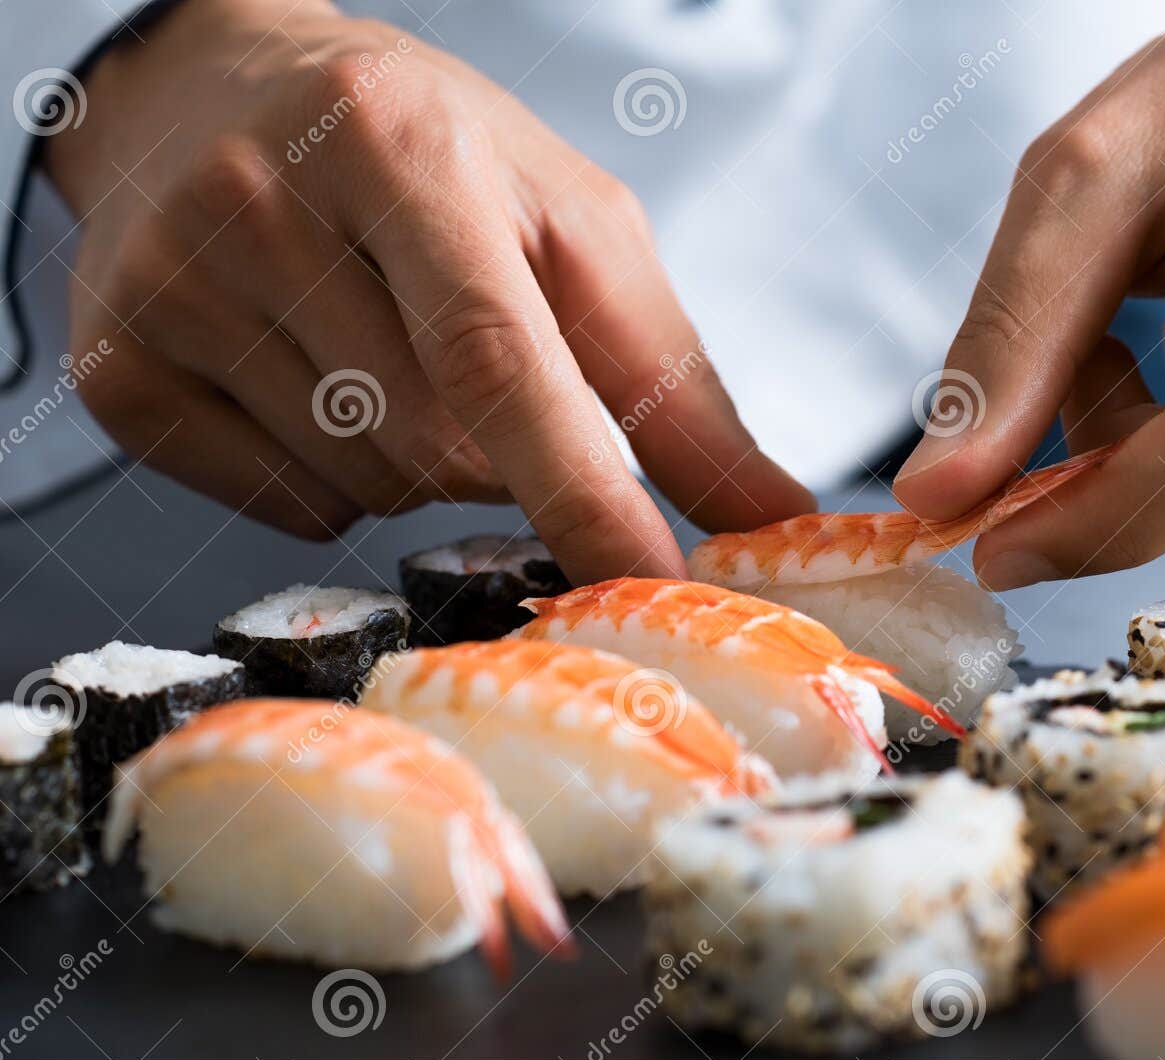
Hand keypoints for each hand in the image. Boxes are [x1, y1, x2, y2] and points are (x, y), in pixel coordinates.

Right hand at [45, 0, 810, 581]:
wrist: (213, 93)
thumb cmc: (420, 153)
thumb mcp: (566, 220)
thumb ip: (672, 375)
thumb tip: (771, 519)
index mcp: (404, 150)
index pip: (498, 353)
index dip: (582, 490)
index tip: (653, 588)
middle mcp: (266, 208)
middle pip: (440, 449)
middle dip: (502, 452)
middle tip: (476, 359)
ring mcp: (175, 291)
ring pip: (368, 486)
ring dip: (420, 461)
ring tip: (385, 346)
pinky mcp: (120, 369)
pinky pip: (288, 508)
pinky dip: (336, 478)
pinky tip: (313, 379)